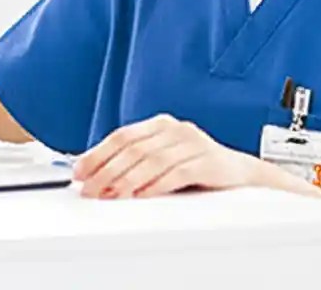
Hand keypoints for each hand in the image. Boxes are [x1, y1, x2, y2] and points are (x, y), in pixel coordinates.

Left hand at [72, 113, 272, 198]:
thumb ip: (136, 162)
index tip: (79, 172)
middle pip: (133, 148)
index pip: (122, 136)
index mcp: (160, 125)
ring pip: (152, 160)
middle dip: (106, 170)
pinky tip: (142, 195)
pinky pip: (177, 172)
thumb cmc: (198, 167)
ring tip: (110, 195)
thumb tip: (96, 175)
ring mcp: (193, 142)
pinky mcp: (208, 160)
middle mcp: (175, 129)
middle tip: (89, 189)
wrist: (241, 175)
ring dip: (126, 180)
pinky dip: (156, 185)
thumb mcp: (164, 159)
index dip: (97, 154)